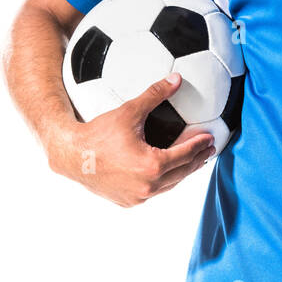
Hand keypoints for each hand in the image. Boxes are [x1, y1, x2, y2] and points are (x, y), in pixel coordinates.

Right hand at [49, 73, 215, 207]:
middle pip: (182, 172)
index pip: (186, 154)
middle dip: (197, 160)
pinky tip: (166, 173)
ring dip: (182, 173)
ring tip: (191, 161)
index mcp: (152, 165)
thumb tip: (176, 79)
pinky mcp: (128, 202)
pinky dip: (162, 183)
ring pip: (169, 185)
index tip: (209, 138)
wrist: (72, 156)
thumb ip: (155, 94)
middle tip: (207, 150)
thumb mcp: (129, 111)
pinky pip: (153, 193)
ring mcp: (138, 197)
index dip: (199, 145)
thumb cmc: (98, 133)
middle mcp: (148, 186)